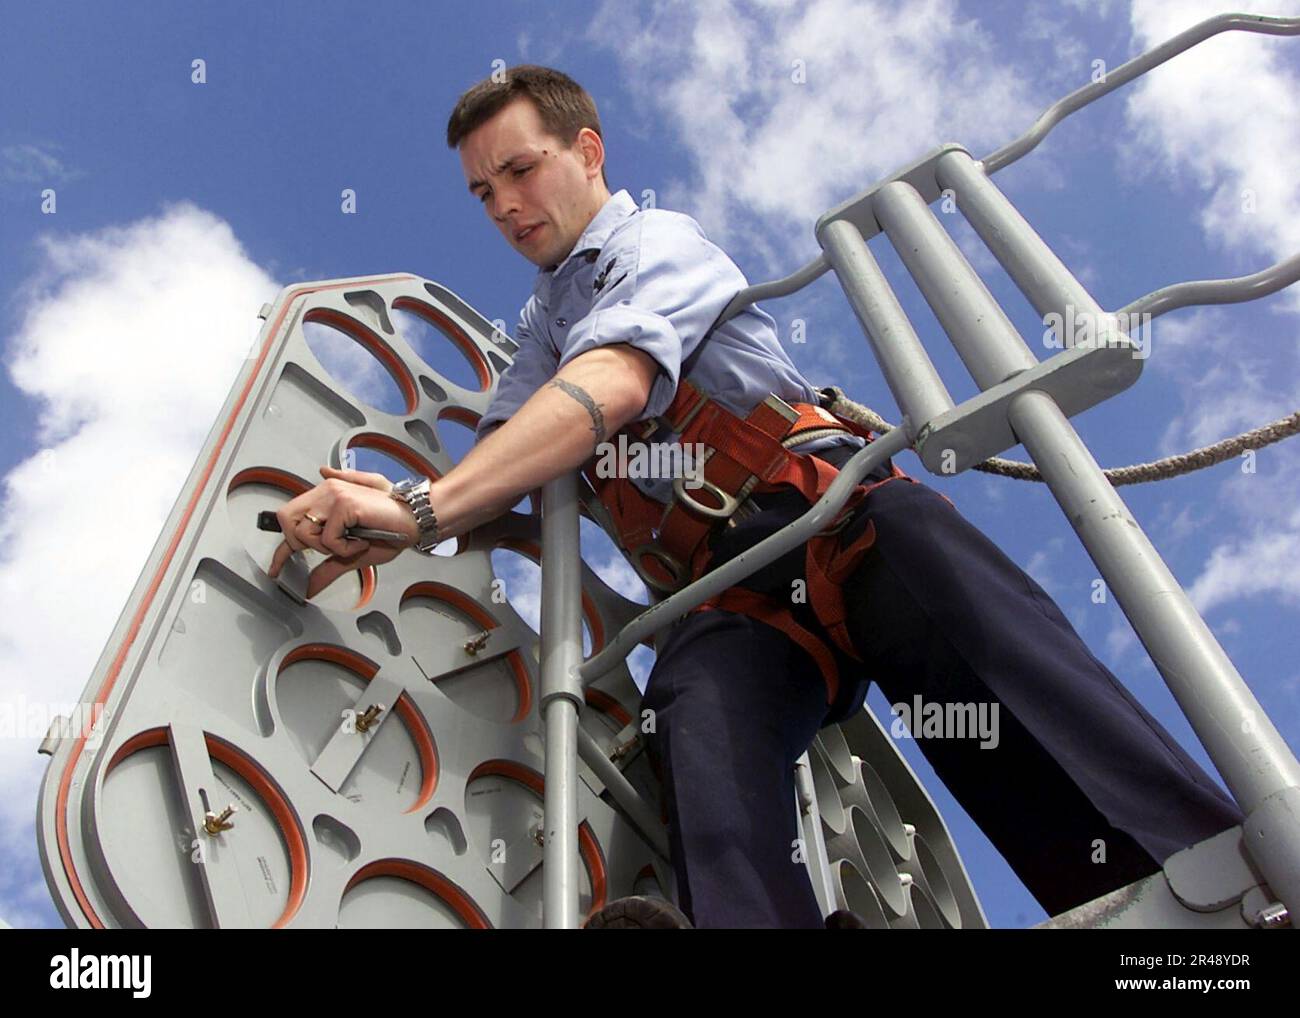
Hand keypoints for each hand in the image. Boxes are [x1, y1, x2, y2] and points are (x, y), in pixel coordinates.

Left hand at [267, 465, 421, 598]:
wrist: (416, 521)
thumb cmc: (391, 530)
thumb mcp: (354, 554)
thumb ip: (329, 566)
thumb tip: (309, 588)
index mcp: (326, 499)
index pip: (291, 521)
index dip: (281, 550)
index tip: (276, 570)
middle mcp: (326, 491)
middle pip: (287, 520)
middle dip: (305, 543)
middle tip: (334, 548)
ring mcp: (333, 494)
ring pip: (305, 532)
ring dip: (329, 547)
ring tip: (354, 542)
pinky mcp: (344, 503)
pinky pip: (328, 538)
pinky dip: (345, 548)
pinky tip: (363, 541)